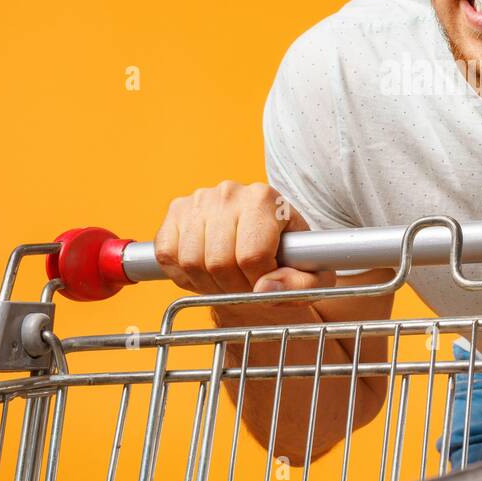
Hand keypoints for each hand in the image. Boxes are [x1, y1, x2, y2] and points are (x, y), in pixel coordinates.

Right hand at [154, 182, 333, 313]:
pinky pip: (168, 254)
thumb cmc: (289, 257)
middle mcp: (230, 192)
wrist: (264, 239)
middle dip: (233, 287)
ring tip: (227, 280)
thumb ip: (302, 285)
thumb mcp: (313, 274)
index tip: (266, 281)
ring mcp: (199, 199)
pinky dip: (183, 274)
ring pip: (191, 261)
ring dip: (208, 284)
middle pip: (220, 261)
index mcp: (266, 199)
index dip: (258, 281)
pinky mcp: (176, 211)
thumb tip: (265, 287)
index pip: (252, 256)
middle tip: (245, 287)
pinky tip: (205, 271)